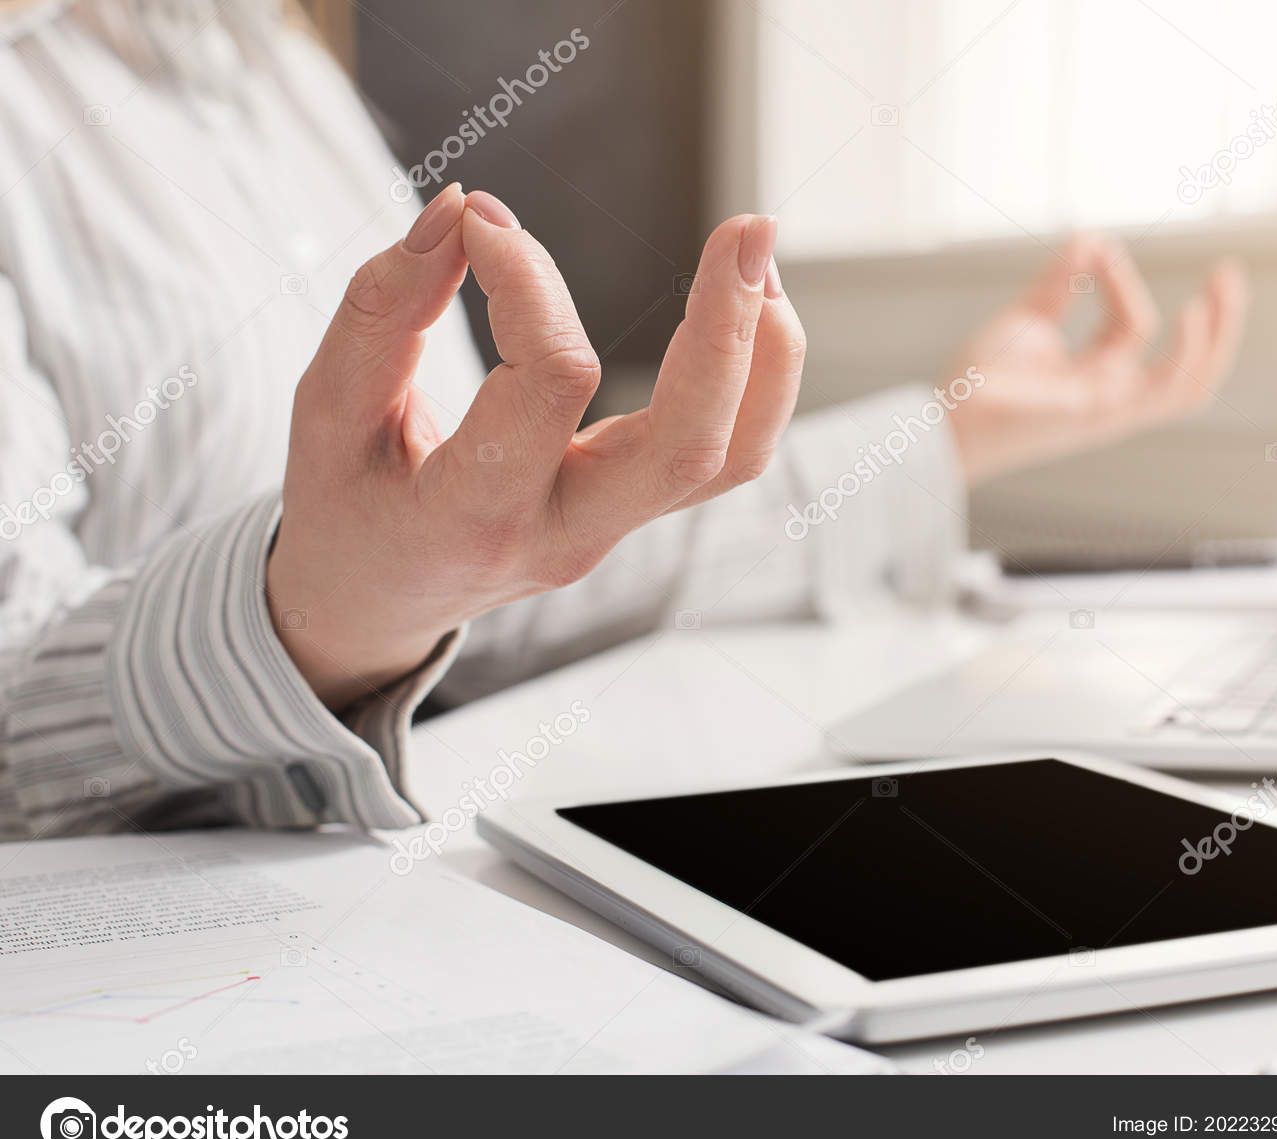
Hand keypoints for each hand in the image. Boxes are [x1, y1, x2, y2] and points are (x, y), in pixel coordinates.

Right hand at [266, 186, 802, 711]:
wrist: (375, 604)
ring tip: (753, 252)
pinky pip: (724, 452)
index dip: (530, 282)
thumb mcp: (327, 413)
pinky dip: (754, 374)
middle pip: (691, 446)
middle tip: (747, 227)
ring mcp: (612, 530)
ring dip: (765, 351)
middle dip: (729, 330)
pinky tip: (743, 301)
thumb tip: (458, 213)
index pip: (549, 384)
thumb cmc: (347, 504)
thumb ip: (380, 311)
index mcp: (473, 518)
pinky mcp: (635, 510)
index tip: (484, 221)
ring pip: (732, 457)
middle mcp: (564, 535)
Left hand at [943, 235, 1247, 485]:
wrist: (947, 416)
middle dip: (1219, 322)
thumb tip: (1093, 237)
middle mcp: (1113, 396)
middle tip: (1229, 272)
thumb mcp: (1027, 319)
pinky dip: (1185, 351)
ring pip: (1190, 384)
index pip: (1134, 327)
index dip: (1120, 280)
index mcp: (1096, 376)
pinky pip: (1163, 389)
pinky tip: (1189, 314)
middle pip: (1189, 367)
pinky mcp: (1104, 414)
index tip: (1095, 248)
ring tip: (1222, 289)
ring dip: (1218, 337)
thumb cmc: (980, 380)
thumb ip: (1061, 282)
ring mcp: (1113, 409)